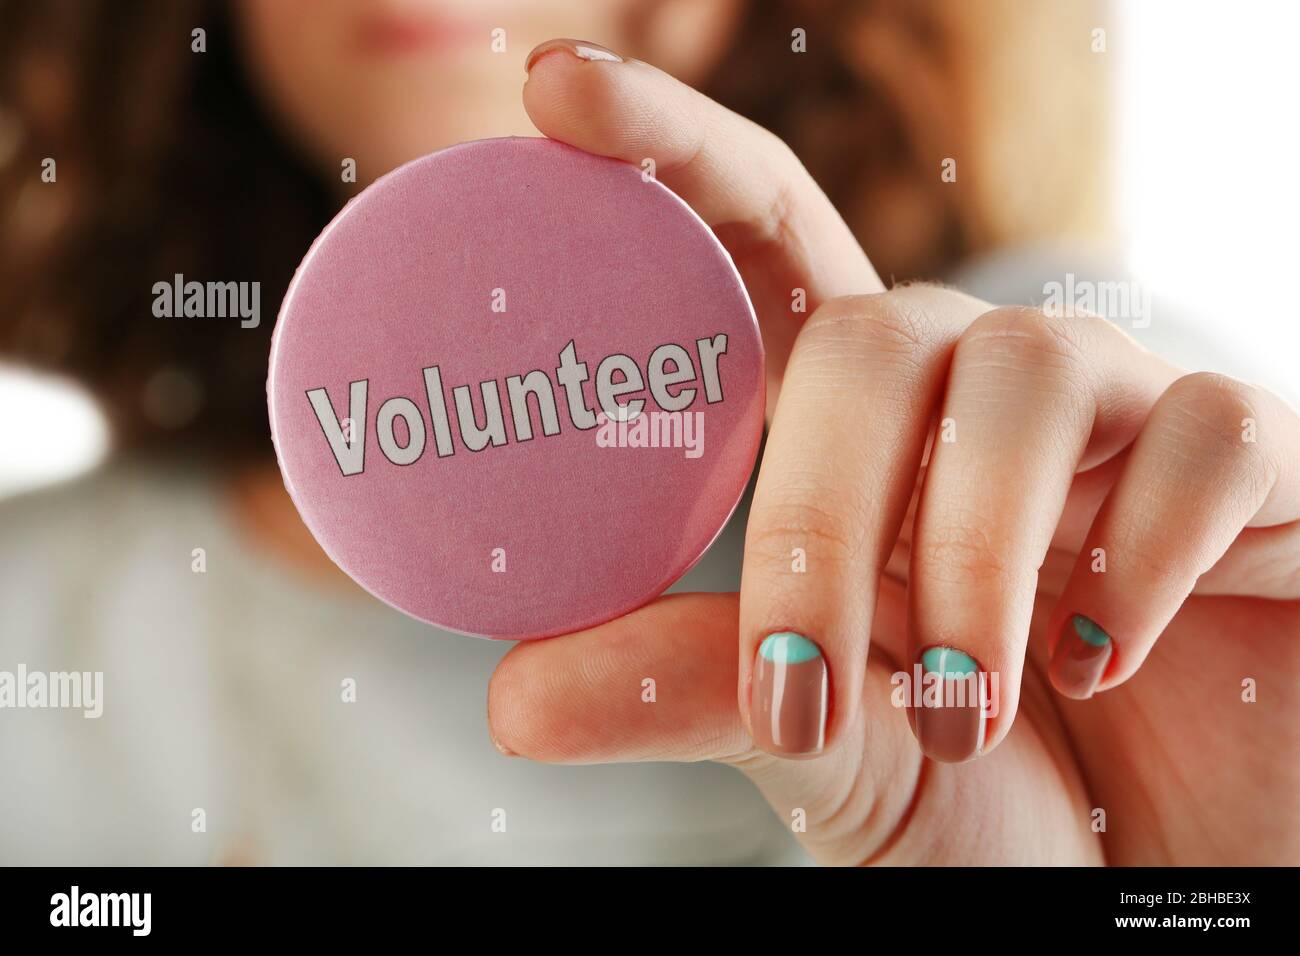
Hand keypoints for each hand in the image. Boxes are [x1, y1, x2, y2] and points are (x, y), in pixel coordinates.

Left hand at [488, 39, 1299, 864]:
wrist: (1156, 867)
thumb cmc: (987, 792)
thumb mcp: (824, 746)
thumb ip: (692, 694)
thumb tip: (514, 697)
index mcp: (853, 437)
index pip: (753, 243)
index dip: (665, 152)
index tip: (552, 91)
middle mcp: (972, 395)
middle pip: (868, 337)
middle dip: (814, 519)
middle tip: (801, 691)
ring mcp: (1117, 416)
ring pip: (1026, 372)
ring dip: (970, 563)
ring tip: (959, 717)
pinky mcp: (1256, 461)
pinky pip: (1207, 434)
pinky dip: (1141, 554)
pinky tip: (1103, 656)